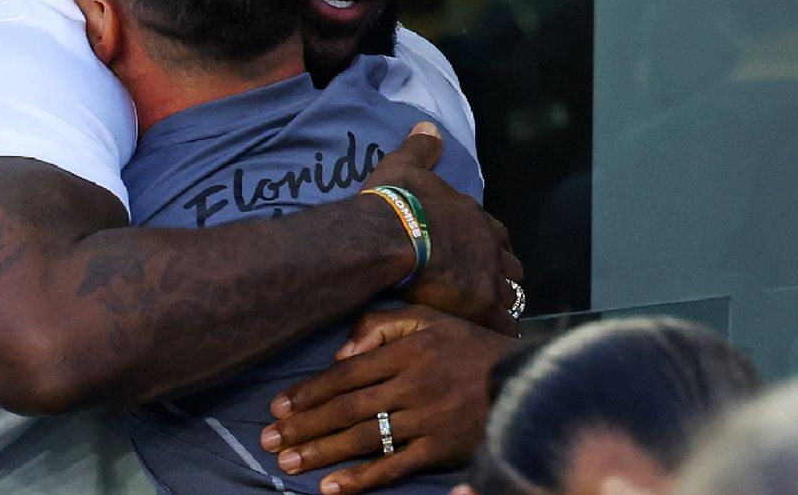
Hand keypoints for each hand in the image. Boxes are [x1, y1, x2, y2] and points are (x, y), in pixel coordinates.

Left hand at [261, 307, 517, 494]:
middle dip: (304, 425)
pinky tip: (332, 488)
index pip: (345, 374)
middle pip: (346, 408)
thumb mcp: (428, 318)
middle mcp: (411, 385)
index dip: (309, 392)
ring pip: (363, 438)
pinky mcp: (440, 449)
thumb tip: (341, 351)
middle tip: (270, 440)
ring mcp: (425, 420)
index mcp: (405, 352)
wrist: (528, 379)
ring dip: (322, 451)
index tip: (278, 408)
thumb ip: (380, 326)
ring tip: (288, 463)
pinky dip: (361, 479)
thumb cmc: (469, 346)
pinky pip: (394, 466)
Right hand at [363, 122, 522, 335]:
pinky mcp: (481, 304)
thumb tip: (429, 127)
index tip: (478, 257)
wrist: (388, 236)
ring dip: (500, 306)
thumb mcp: (404, 166)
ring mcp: (490, 275)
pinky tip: (487, 339)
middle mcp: (490, 244)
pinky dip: (497, 331)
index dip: (488, 247)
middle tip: (483, 290)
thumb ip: (420, 149)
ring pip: (510, 297)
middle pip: (510, 267)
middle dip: (500, 277)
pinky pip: (502, 325)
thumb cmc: (395, 203)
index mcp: (474, 216)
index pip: (495, 234)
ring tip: (485, 319)